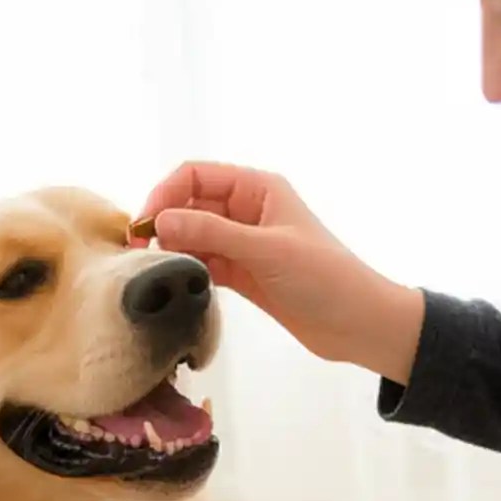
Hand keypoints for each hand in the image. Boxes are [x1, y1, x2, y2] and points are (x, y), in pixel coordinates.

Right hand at [136, 162, 424, 383]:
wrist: (359, 325)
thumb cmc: (324, 278)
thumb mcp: (267, 251)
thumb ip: (213, 234)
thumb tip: (160, 221)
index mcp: (258, 188)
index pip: (196, 175)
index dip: (165, 194)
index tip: (145, 225)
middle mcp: (248, 209)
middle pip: (190, 204)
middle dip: (165, 223)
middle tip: (142, 254)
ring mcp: (245, 242)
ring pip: (194, 236)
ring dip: (174, 249)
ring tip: (157, 272)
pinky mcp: (243, 273)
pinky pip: (205, 262)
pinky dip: (189, 269)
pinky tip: (178, 284)